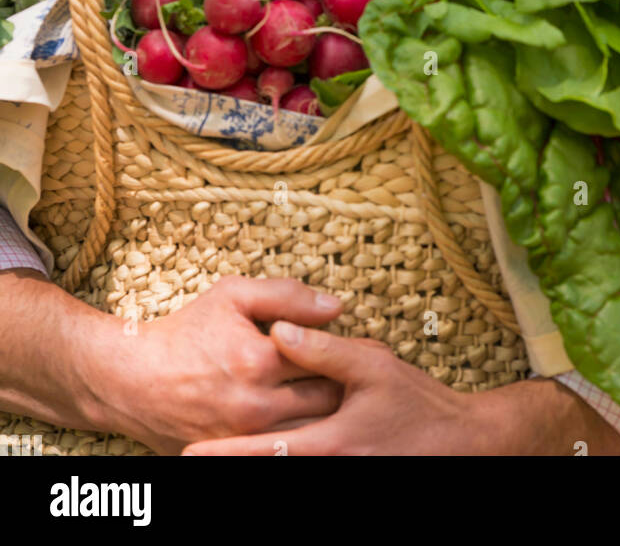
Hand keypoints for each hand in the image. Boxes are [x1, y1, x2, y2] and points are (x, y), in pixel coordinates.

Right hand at [92, 276, 344, 454]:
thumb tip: (336, 306)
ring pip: (310, 433)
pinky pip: (281, 452)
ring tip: (327, 397)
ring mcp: (244, 439)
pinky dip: (297, 437)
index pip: (328, 358)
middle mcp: (256, 406)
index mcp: (260, 361)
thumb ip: (286, 296)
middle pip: (327, 402)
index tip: (352, 348)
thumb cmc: (186, 332)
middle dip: (340, 386)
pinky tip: (300, 417)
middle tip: (348, 375)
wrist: (132, 380)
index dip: (344, 351)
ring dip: (323, 415)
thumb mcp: (232, 296)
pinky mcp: (233, 458)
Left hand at [181, 321, 585, 455]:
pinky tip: (276, 453)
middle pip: (271, 470)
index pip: (264, 453)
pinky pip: (309, 476)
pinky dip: (287, 465)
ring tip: (222, 453)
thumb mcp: (372, 365)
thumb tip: (278, 332)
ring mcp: (341, 480)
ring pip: (288, 476)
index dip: (225, 455)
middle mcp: (330, 469)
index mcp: (329, 443)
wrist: (462, 445)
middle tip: (190, 456)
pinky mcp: (351, 480)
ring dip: (257, 462)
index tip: (188, 453)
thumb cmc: (418, 403)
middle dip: (233, 462)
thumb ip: (323, 349)